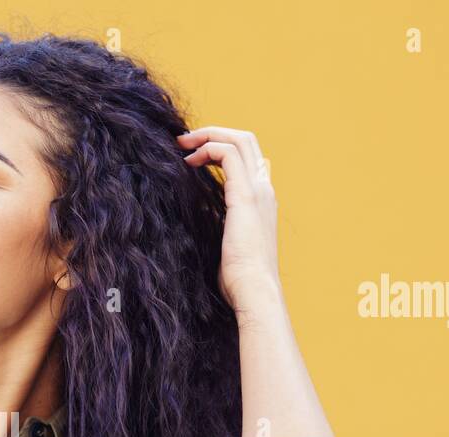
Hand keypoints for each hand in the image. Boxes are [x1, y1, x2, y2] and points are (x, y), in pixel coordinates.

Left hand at [178, 126, 283, 321]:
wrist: (252, 291)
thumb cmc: (237, 277)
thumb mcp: (223, 242)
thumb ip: (217, 222)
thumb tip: (198, 212)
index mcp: (261, 200)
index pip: (248, 159)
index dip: (221, 150)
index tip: (192, 158)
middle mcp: (264, 190)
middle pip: (246, 141)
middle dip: (213, 133)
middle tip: (184, 142)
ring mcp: (259, 191)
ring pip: (240, 140)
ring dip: (209, 135)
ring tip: (183, 144)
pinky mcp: (245, 197)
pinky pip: (229, 155)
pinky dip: (209, 148)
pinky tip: (190, 160)